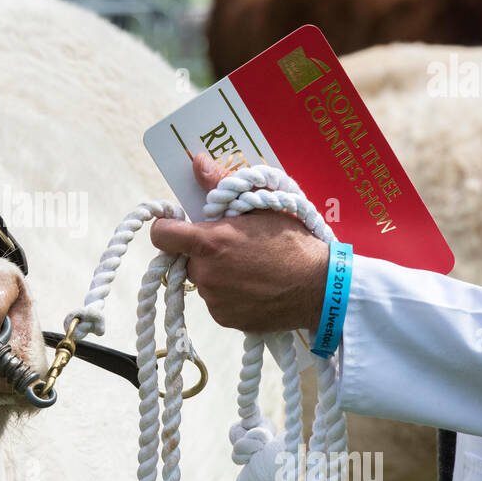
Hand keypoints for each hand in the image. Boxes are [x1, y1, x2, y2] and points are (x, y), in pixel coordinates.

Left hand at [150, 154, 329, 332]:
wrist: (319, 288)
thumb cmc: (292, 242)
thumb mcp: (260, 206)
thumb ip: (221, 184)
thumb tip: (196, 161)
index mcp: (209, 243)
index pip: (162, 235)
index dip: (168, 228)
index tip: (179, 227)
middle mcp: (205, 274)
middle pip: (186, 258)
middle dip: (204, 252)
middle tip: (234, 246)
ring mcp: (214, 300)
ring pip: (203, 281)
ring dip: (217, 273)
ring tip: (250, 268)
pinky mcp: (224, 319)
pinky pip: (217, 302)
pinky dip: (229, 295)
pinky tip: (254, 287)